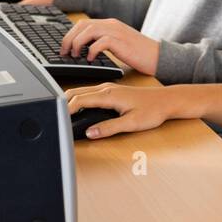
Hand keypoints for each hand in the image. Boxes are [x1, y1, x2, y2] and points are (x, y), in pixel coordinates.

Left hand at [60, 17, 158, 74]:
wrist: (158, 56)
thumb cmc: (139, 53)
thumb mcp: (118, 43)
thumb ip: (103, 41)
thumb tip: (84, 49)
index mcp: (110, 24)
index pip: (83, 23)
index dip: (70, 34)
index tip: (64, 47)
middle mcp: (112, 24)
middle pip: (82, 25)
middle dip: (69, 38)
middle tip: (64, 52)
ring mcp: (116, 32)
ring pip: (88, 31)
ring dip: (77, 43)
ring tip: (74, 55)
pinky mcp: (121, 41)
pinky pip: (100, 42)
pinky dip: (91, 50)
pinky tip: (90, 59)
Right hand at [65, 83, 180, 138]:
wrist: (167, 101)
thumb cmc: (153, 111)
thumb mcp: (131, 123)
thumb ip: (109, 128)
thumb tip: (90, 133)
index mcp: (109, 95)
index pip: (80, 100)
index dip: (66, 109)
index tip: (57, 119)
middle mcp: (107, 89)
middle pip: (77, 92)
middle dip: (63, 103)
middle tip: (54, 116)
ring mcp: (109, 88)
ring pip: (82, 91)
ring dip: (70, 100)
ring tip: (61, 113)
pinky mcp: (112, 91)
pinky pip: (90, 92)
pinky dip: (79, 99)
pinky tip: (78, 107)